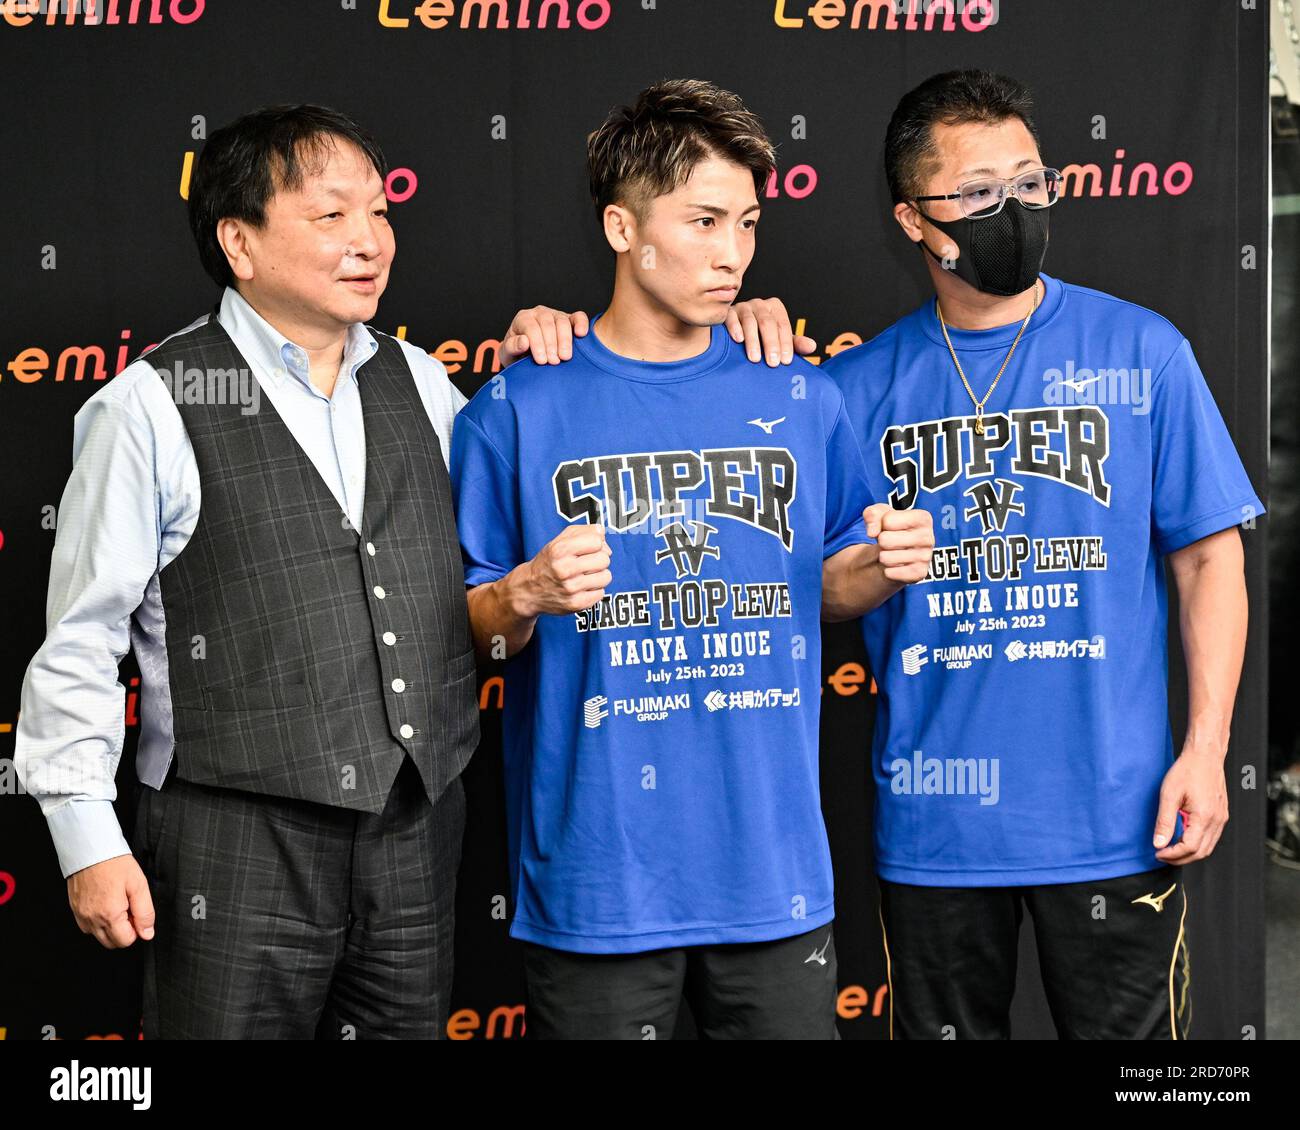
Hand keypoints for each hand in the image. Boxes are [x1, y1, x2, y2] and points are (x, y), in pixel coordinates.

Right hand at [67, 853, 155, 948]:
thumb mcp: (139, 885)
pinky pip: (87, 926)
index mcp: (109, 914)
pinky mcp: (75, 910)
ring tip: (117, 903)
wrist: (90, 849)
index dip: (136, 929)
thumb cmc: (114, 863)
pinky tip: (105, 903)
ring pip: (99, 936)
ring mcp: (81, 915)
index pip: (125, 941)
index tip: (137, 913)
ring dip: (110, 927)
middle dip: (124, 930)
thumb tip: (147, 933)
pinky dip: (98, 921)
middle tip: (128, 907)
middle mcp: (92, 919)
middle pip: (112, 942)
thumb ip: (145, 912)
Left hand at [499, 306, 589, 367]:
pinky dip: (581, 324)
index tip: (541, 361)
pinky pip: (578, 317)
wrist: (527, 358)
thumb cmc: (517, 355)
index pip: (531, 327)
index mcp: (523, 318)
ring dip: (565, 340)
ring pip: (562, 322)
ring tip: (565, 358)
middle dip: (551, 344)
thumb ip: (512, 347)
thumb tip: (524, 341)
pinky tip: (581, 334)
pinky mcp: (570, 321)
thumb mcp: (507, 354)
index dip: (537, 344)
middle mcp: (539, 314)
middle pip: (548, 324)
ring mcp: (556, 315)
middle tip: (553, 362)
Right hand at [510, 524, 611, 616]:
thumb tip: (602, 532)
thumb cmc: (548, 563)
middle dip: (599, 559)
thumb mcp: (558, 541)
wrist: (529, 590)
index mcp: (559, 550)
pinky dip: (595, 590)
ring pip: (606, 577)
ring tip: (586, 575)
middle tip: (588, 563)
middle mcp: (564, 569)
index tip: (590, 548)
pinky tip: (583, 587)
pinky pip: (601, 593)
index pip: (596, 541)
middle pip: (604, 559)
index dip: (596, 543)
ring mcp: (570, 589)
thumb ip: (582, 531)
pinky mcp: (576, 604)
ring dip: (599, 575)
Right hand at [724, 298, 816, 365]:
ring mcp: (743, 307)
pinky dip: (735, 328)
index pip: (783, 326)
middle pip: (768, 323)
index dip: (786, 344)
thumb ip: (795, 343)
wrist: (736, 333)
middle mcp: (760, 304)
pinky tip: (738, 340)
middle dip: (771, 344)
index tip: (785, 361)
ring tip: (755, 358)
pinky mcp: (728, 312)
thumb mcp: (779, 340)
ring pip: (750, 322)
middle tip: (772, 363)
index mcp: (775, 308)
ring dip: (753, 341)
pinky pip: (731, 318)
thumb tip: (812, 347)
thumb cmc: (761, 338)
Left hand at [864, 503, 933, 583]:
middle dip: (881, 541)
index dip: (882, 524)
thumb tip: (872, 532)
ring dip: (884, 556)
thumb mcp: (880, 515)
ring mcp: (925, 557)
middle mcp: (928, 537)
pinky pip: (890, 573)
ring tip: (893, 553)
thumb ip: (872, 514)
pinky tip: (897, 565)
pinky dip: (887, 570)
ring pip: (886, 557)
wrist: (897, 554)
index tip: (890, 527)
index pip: (888, 520)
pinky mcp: (919, 574)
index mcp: (923, 518)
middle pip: (885, 539)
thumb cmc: (891, 530)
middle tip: (890, 542)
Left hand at [1154, 749, 1228, 863]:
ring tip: (1170, 849)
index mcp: (1205, 816)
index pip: (1189, 847)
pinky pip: (1211, 837)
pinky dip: (1197, 843)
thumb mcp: (1169, 794)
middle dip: (1180, 858)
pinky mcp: (1221, 815)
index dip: (1172, 854)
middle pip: (1200, 852)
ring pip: (1207, 847)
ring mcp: (1221, 818)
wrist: (1205, 755)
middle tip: (1162, 855)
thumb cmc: (1187, 770)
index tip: (1158, 853)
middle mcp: (1217, 820)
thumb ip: (1164, 821)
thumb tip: (1159, 843)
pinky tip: (1183, 838)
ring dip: (1189, 853)